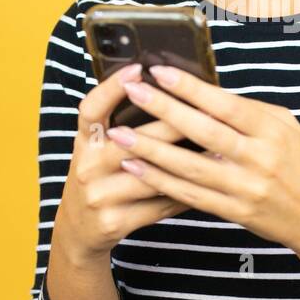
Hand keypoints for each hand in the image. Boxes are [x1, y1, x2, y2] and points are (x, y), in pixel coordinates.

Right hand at [55, 61, 194, 261]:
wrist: (79, 230)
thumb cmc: (101, 178)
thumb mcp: (99, 150)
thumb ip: (123, 125)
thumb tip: (171, 91)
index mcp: (85, 142)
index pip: (91, 109)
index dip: (110, 88)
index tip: (138, 69)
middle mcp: (87, 166)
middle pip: (131, 139)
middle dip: (172, 123)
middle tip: (206, 109)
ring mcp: (99, 196)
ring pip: (150, 175)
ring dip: (188, 162)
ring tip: (220, 149)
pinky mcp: (114, 222)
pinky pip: (158, 206)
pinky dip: (185, 194)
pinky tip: (209, 184)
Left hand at [103, 63, 299, 257]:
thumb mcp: (286, 127)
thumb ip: (249, 111)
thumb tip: (206, 92)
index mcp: (272, 131)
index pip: (226, 105)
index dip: (192, 89)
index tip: (161, 72)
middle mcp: (260, 159)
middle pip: (204, 132)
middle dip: (164, 110)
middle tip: (133, 91)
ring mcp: (246, 188)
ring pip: (190, 167)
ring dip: (150, 150)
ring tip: (119, 135)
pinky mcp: (235, 212)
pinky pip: (190, 195)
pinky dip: (161, 180)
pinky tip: (136, 167)